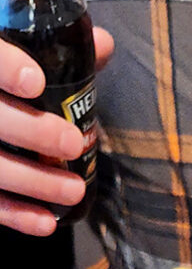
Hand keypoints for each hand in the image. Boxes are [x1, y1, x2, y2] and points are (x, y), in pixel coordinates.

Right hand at [0, 26, 113, 235]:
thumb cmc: (2, 77)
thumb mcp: (19, 50)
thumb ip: (56, 49)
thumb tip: (103, 46)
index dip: (6, 68)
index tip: (36, 82)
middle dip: (33, 132)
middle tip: (73, 141)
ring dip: (35, 182)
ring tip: (74, 188)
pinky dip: (17, 215)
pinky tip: (47, 223)